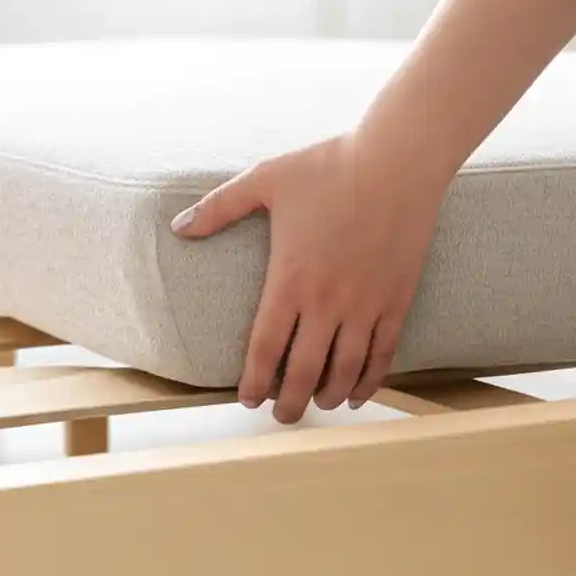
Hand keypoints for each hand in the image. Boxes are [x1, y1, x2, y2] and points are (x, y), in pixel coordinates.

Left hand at [170, 130, 448, 423]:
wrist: (397, 160)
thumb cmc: (329, 165)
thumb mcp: (266, 179)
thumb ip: (220, 207)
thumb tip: (178, 227)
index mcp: (290, 280)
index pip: (264, 349)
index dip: (253, 382)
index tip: (246, 399)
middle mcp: (327, 302)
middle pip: (304, 373)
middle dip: (290, 403)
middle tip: (281, 416)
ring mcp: (365, 305)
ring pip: (345, 371)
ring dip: (329, 396)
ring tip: (318, 404)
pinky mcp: (396, 300)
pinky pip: (382, 355)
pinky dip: (369, 381)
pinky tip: (357, 392)